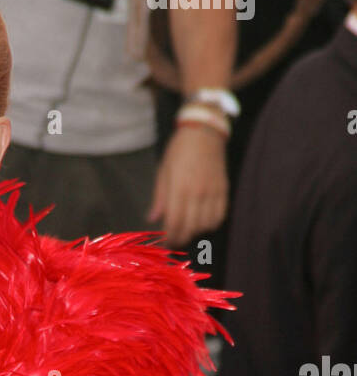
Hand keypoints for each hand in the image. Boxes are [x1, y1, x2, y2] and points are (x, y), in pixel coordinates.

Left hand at [146, 125, 228, 247]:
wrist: (204, 131)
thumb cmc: (179, 150)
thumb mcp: (163, 171)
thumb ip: (159, 198)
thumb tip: (152, 218)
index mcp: (179, 187)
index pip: (174, 222)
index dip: (169, 237)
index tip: (165, 244)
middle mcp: (197, 192)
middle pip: (190, 227)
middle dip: (181, 239)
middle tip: (174, 242)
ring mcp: (213, 191)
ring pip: (206, 225)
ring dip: (195, 233)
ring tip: (187, 231)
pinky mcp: (223, 189)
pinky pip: (220, 216)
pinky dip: (211, 224)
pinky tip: (203, 222)